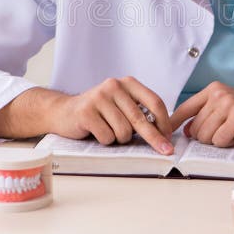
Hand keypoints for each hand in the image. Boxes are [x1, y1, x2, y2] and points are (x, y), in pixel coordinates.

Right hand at [52, 77, 173, 154]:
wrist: (64, 112)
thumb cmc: (99, 112)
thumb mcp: (122, 106)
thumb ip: (140, 113)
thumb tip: (163, 132)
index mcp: (128, 83)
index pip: (154, 102)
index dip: (164, 122)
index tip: (168, 137)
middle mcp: (114, 86)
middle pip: (141, 119)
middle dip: (154, 138)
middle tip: (165, 151)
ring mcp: (99, 97)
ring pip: (123, 131)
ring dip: (119, 139)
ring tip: (109, 131)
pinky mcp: (86, 112)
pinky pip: (107, 136)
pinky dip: (105, 140)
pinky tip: (97, 131)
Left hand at [169, 82, 233, 146]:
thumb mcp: (229, 110)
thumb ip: (206, 116)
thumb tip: (184, 131)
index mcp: (214, 89)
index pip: (183, 110)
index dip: (172, 126)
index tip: (162, 136)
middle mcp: (219, 93)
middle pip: (194, 129)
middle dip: (209, 137)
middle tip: (230, 132)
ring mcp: (229, 104)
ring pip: (206, 137)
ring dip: (221, 141)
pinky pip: (220, 142)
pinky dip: (230, 145)